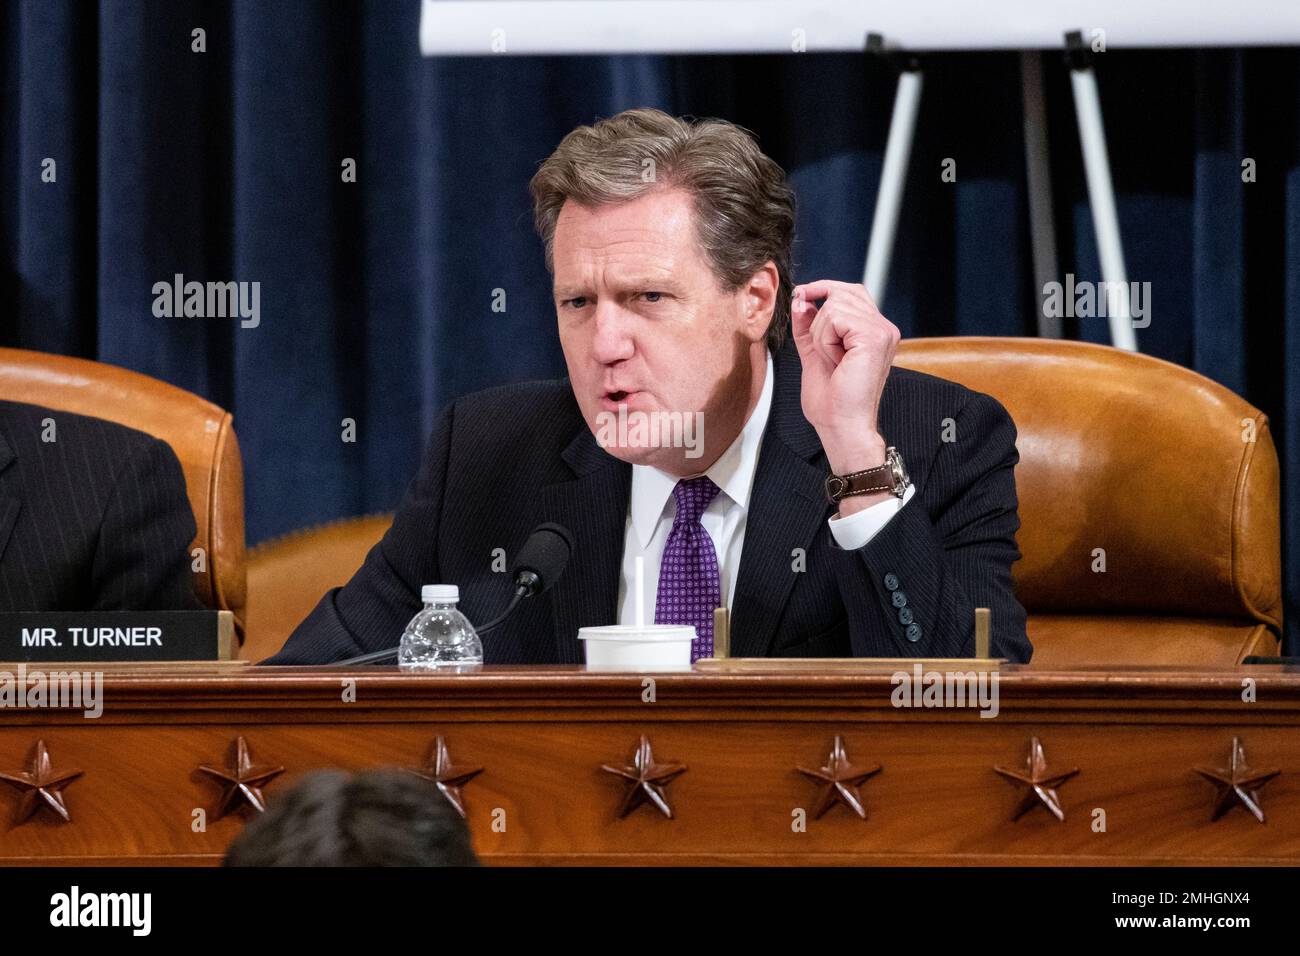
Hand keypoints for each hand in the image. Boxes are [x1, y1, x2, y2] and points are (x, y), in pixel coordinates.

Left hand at [790, 279, 898, 479]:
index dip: (824, 289)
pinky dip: (825, 341)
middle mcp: (883, 328)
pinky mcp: (874, 336)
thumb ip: (808, 325)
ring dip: (821, 336)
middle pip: (841, 294)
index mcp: (873, 331)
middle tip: (827, 355)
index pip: (851, 292)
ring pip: (834, 305)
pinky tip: (837, 361)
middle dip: (819, 323)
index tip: (802, 295)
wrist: (841, 425)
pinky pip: (835, 318)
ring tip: (834, 361)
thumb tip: (802, 298)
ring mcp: (882, 331)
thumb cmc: (832, 401)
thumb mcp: (814, 353)